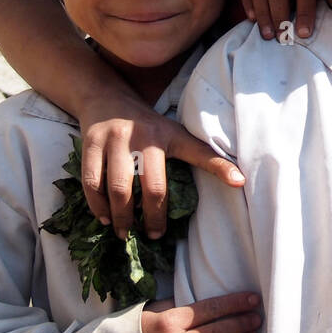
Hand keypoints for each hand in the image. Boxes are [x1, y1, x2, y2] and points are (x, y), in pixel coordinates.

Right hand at [79, 91, 244, 240]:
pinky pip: (92, 181)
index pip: (200, 151)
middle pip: (151, 185)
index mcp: (170, 134)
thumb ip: (200, 155)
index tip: (240, 182)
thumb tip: (238, 181)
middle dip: (153, 216)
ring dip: (122, 216)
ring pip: (119, 187)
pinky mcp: (91, 143)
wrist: (106, 97)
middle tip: (153, 235)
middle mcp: (144, 135)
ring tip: (125, 233)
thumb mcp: (175, 134)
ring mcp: (115, 139)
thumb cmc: (147, 125)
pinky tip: (104, 218)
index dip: (221, 167)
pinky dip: (97, 205)